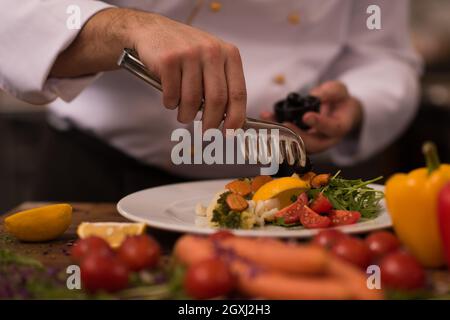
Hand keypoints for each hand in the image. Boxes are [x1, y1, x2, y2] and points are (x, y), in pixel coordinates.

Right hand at [129, 11, 246, 129]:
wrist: (152, 30)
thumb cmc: (186, 52)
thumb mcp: (212, 60)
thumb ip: (223, 85)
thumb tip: (229, 120)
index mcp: (229, 54)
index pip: (238, 92)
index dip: (235, 117)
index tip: (230, 132)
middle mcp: (212, 51)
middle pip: (217, 100)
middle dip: (211, 123)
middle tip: (206, 132)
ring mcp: (190, 54)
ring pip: (193, 101)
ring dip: (187, 115)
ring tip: (183, 114)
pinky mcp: (168, 60)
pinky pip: (172, 95)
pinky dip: (170, 103)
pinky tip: (170, 98)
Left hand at [260, 81, 362, 152]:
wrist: (337, 113)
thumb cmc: (339, 101)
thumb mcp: (340, 91)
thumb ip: (331, 92)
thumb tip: (316, 95)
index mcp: (339, 128)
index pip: (331, 129)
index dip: (319, 123)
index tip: (307, 116)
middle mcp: (325, 140)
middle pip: (312, 144)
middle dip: (296, 134)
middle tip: (283, 124)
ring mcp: (311, 143)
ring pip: (296, 145)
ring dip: (281, 133)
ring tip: (268, 119)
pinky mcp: (299, 141)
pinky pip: (287, 139)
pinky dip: (275, 129)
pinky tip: (266, 117)